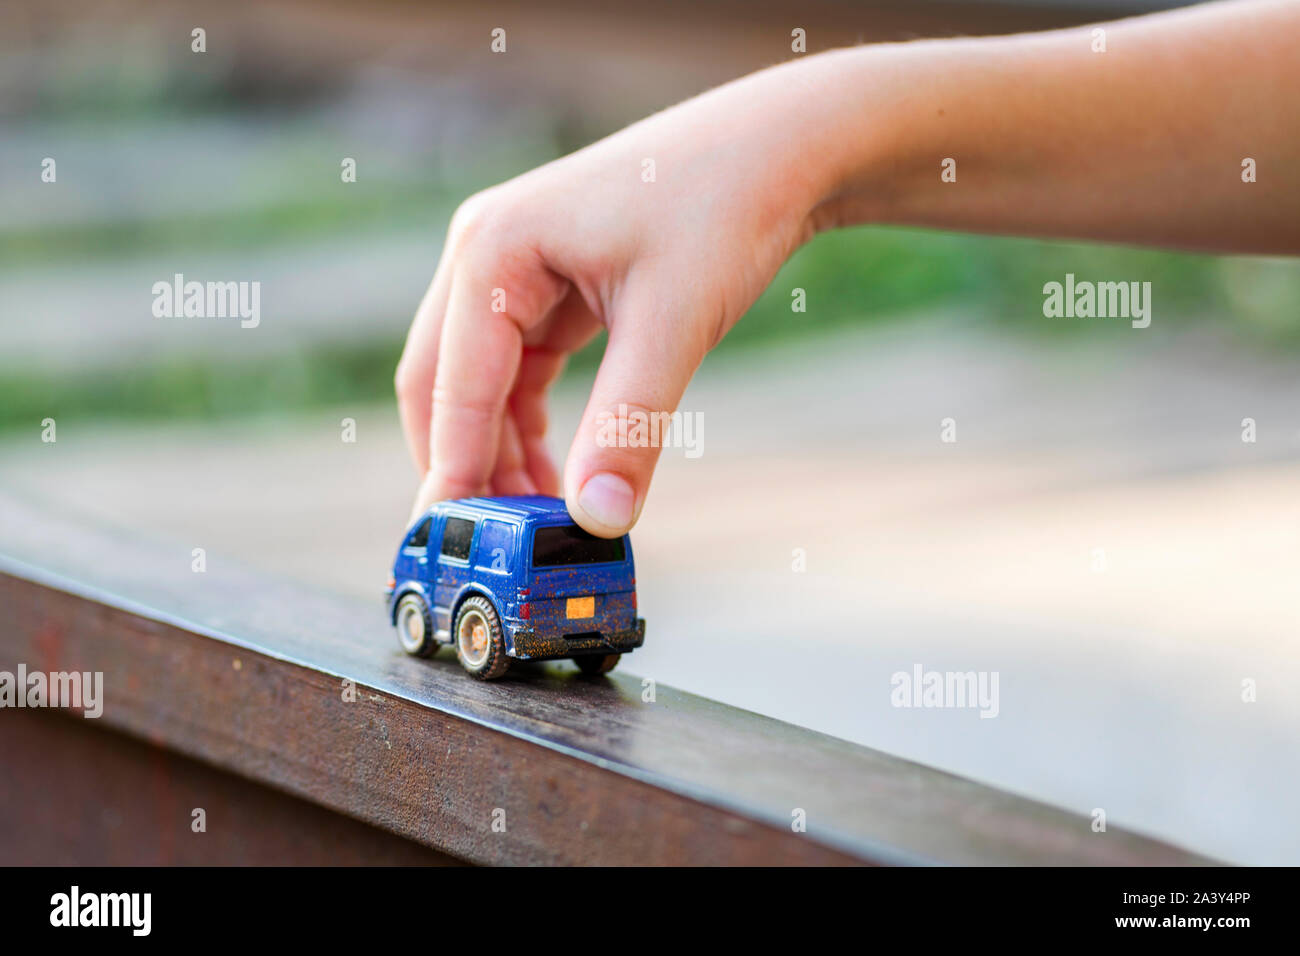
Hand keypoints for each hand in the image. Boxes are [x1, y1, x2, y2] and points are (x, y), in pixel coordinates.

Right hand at [396, 58, 835, 535]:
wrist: (776, 148)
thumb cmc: (723, 209)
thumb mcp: (674, 323)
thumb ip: (629, 424)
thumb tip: (600, 520)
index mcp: (493, 249)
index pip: (451, 385)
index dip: (452, 471)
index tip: (455, 545)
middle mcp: (484, 253)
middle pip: (441, 387)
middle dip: (466, 467)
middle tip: (493, 548)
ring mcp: (511, 268)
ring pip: (477, 386)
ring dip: (500, 455)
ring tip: (540, 523)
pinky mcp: (545, 286)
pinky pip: (516, 373)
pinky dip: (529, 428)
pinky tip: (557, 477)